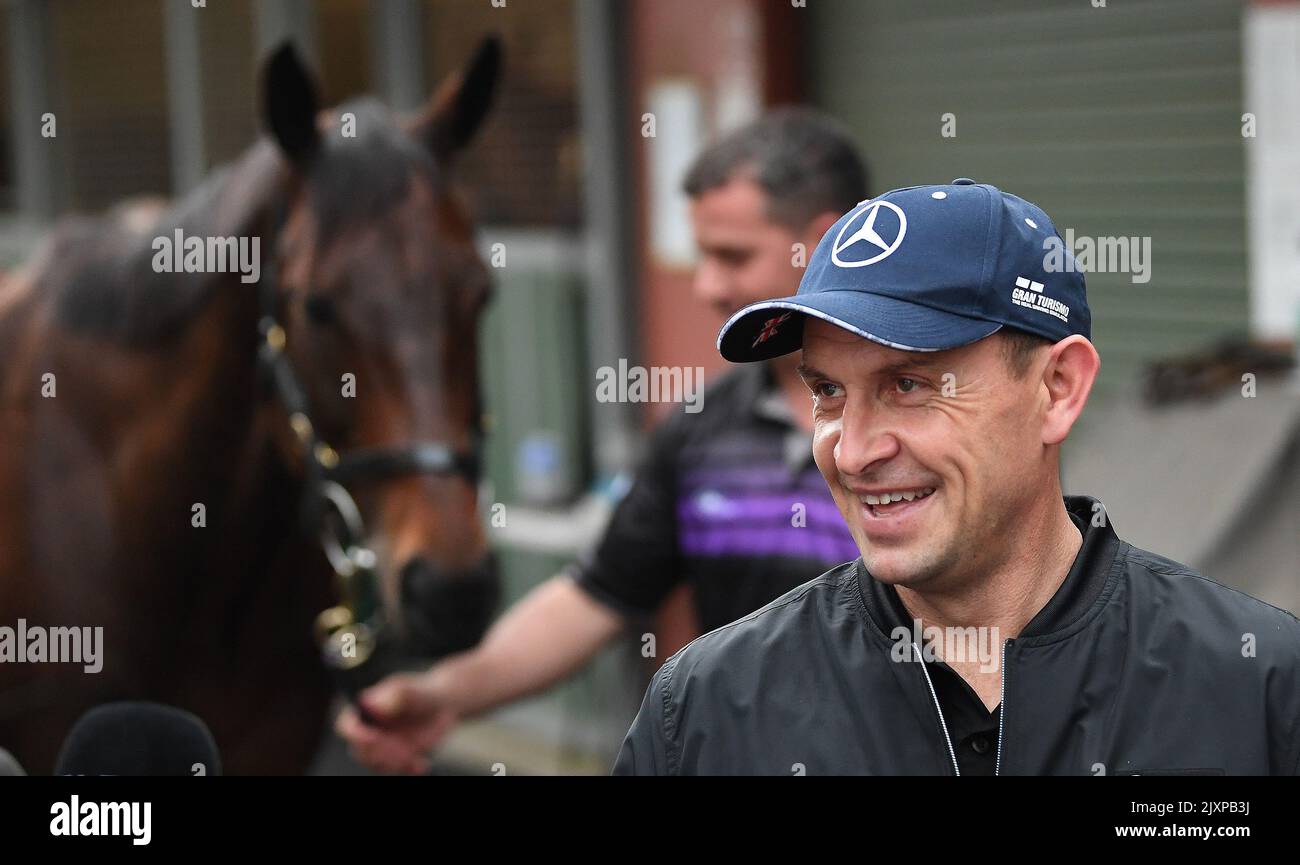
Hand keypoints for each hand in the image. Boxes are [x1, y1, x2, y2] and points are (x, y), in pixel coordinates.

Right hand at [335, 670, 460, 774]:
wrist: (443, 704)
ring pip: (375, 764)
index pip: (346, 725)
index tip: (374, 737)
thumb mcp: (413, 690)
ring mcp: (382, 745)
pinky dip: (407, 769)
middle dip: (380, 754)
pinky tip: (422, 764)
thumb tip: (372, 704)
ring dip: (393, 764)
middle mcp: (370, 729)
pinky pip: (395, 769)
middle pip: (359, 751)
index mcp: (366, 709)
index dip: (355, 735)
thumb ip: (395, 694)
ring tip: (413, 758)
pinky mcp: (395, 757)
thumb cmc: (423, 692)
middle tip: (403, 752)